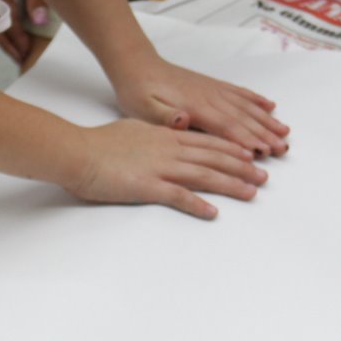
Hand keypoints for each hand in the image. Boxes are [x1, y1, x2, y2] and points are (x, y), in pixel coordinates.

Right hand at [69, 120, 268, 218]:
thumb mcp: (135, 128)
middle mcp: (169, 149)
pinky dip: (198, 204)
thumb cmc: (99, 143)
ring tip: (252, 191)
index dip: (231, 148)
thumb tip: (171, 131)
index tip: (250, 153)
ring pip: (204, 174)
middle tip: (263, 175)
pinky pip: (179, 196)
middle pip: (213, 157)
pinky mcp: (148, 186)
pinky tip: (214, 212)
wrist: (77, 152)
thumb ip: (157, 131)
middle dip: (241, 166)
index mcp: (166, 135)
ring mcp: (160, 167)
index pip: (207, 141)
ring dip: (231, 183)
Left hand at [112, 57, 289, 158]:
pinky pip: (239, 93)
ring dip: (266, 119)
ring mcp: (212, 89)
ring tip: (284, 132)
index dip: (245, 140)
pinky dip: (256, 100)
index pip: (225, 126)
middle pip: (242, 118)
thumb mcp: (142, 109)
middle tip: (283, 149)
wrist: (136, 65)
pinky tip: (269, 106)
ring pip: (245, 106)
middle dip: (264, 134)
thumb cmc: (138, 91)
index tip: (263, 152)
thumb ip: (164, 117)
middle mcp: (208, 97)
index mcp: (193, 107)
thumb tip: (183, 119)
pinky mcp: (212, 85)